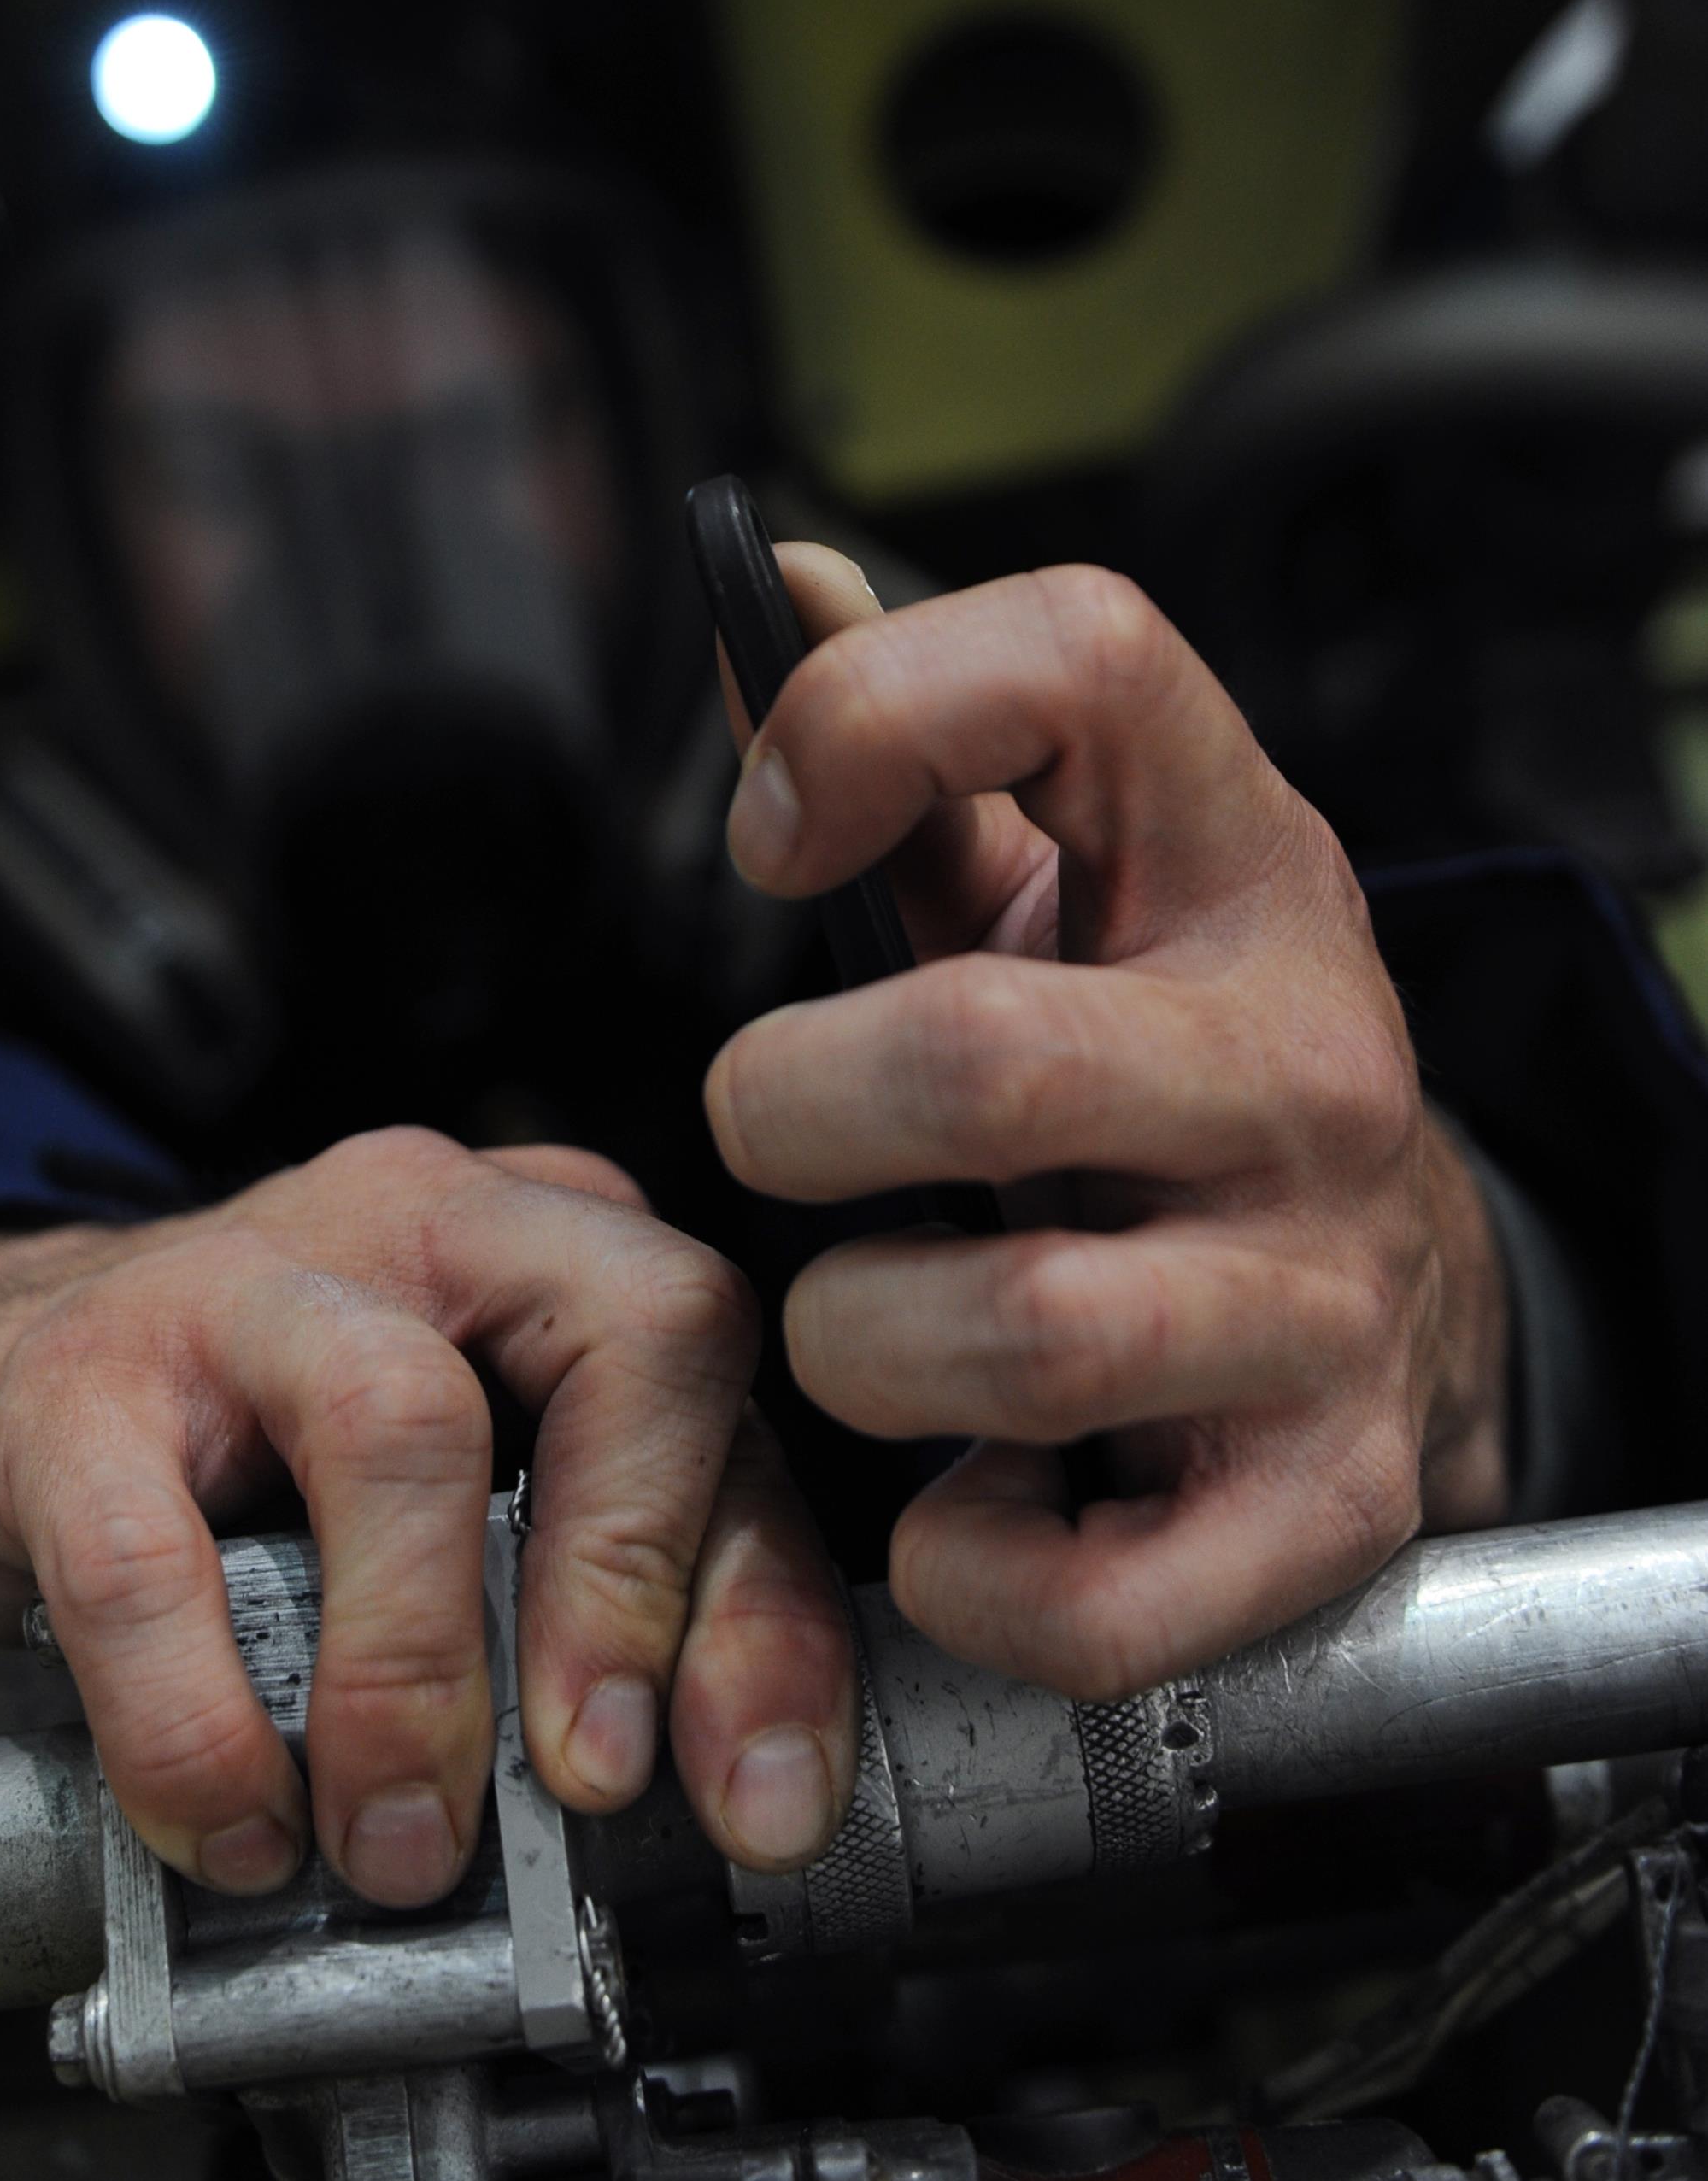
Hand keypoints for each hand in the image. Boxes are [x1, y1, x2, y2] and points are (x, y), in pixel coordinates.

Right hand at [0, 1129, 853, 1901]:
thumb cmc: (258, 1454)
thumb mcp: (472, 1508)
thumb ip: (596, 1620)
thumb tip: (688, 1807)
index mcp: (561, 1251)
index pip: (731, 1396)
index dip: (763, 1613)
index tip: (752, 1799)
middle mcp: (434, 1221)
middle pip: (635, 1334)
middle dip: (635, 1589)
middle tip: (589, 1787)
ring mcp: (245, 1277)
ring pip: (401, 1420)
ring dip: (420, 1670)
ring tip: (397, 1840)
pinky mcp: (73, 1377)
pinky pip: (151, 1559)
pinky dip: (201, 1724)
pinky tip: (233, 1823)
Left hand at [703, 550, 1508, 1697]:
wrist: (1408, 1294)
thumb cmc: (1170, 1066)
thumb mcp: (1074, 885)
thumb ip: (920, 751)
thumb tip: (773, 584)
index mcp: (1232, 864)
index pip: (1086, 661)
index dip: (872, 718)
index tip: (772, 839)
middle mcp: (1302, 1062)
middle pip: (977, 1058)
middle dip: (789, 1112)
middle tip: (776, 1136)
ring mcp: (1326, 1295)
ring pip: (1008, 1335)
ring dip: (856, 1350)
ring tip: (873, 1332)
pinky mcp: (1328, 1503)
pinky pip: (1087, 1596)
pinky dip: (967, 1575)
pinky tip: (968, 1506)